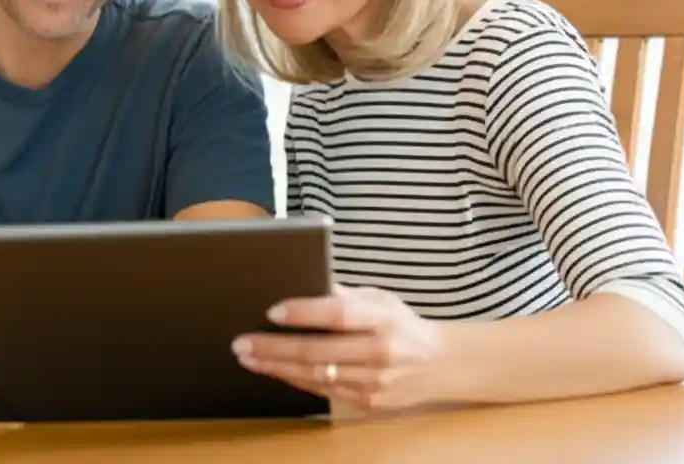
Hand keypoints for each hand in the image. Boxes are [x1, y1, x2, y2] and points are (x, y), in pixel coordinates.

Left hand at [232, 285, 448, 411]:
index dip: (304, 313)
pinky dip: (293, 380)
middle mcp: (379, 352)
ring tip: (248, 357)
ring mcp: (374, 382)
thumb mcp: (381, 298)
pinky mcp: (368, 402)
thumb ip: (345, 294)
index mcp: (383, 319)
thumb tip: (304, 280)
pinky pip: (323, 392)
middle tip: (242, 342)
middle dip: (274, 347)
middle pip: (318, 352)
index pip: (339, 315)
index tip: (272, 311)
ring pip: (315, 376)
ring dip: (276, 367)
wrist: (441, 364)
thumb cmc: (402, 324)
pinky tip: (272, 370)